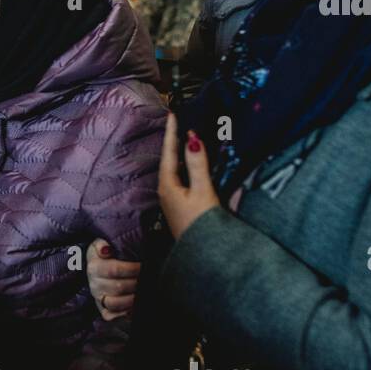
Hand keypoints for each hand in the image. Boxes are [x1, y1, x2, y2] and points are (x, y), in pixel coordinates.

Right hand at [86, 237, 139, 320]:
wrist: (97, 270)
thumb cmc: (105, 257)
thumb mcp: (100, 245)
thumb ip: (102, 244)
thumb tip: (106, 249)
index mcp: (94, 267)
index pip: (114, 269)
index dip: (132, 268)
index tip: (144, 265)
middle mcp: (95, 284)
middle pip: (118, 287)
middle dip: (136, 282)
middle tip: (148, 278)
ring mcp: (99, 299)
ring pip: (115, 303)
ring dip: (132, 298)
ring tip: (144, 291)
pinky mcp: (104, 311)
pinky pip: (112, 316)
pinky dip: (124, 314)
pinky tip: (135, 307)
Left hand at [158, 113, 218, 240]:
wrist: (203, 255)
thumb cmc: (202, 225)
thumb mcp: (202, 191)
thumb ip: (198, 164)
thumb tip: (192, 139)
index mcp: (168, 185)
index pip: (169, 152)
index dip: (171, 132)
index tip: (172, 114)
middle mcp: (166, 192)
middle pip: (170, 160)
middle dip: (175, 141)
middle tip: (179, 122)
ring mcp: (173, 200)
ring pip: (176, 170)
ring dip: (181, 155)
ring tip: (187, 139)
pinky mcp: (181, 207)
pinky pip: (182, 180)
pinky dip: (187, 168)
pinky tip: (194, 166)